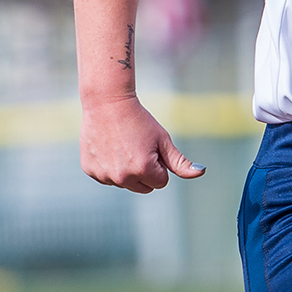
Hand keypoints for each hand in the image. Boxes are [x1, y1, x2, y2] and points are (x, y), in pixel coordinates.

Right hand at [80, 95, 204, 192]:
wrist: (107, 104)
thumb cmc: (140, 121)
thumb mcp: (163, 140)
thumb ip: (180, 162)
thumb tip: (201, 173)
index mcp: (143, 170)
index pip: (161, 182)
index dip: (160, 165)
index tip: (151, 148)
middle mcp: (122, 177)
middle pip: (143, 187)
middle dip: (145, 171)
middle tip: (137, 147)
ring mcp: (103, 175)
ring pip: (124, 183)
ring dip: (127, 170)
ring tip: (122, 146)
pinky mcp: (90, 170)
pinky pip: (107, 178)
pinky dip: (110, 167)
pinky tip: (109, 148)